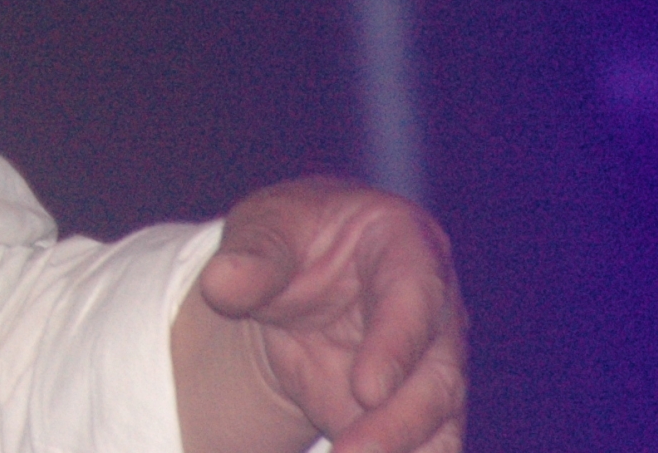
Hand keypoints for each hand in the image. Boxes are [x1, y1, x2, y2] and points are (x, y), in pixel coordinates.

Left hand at [176, 177, 466, 452]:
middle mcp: (434, 311)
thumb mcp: (264, 227)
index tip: (366, 390)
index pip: (415, 294)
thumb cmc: (289, 238)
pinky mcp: (411, 415)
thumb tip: (222, 284)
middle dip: (399, 423)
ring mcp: (428, 367)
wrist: (293, 276)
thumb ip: (250, 255)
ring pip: (435, 424)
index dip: (397, 344)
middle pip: (436, 376)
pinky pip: (419, 449)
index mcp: (406, 244)